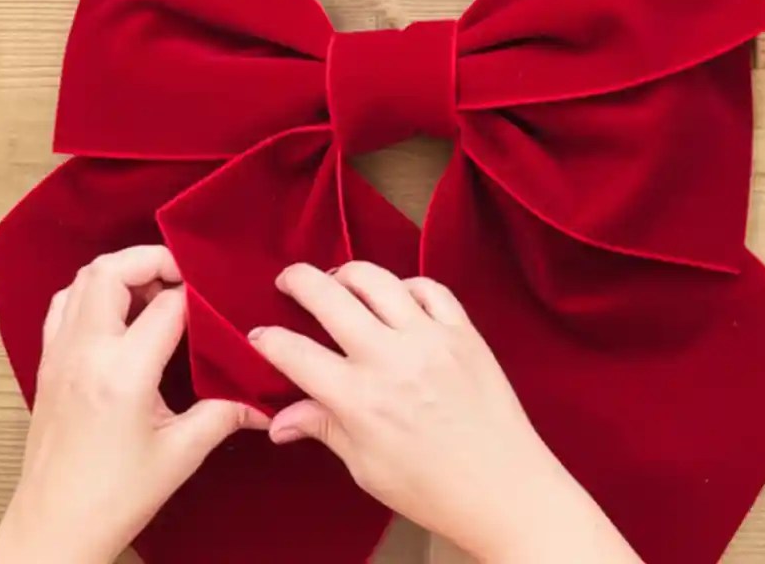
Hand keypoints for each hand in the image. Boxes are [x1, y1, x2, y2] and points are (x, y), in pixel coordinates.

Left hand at [0, 246, 267, 563]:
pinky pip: (64, 306)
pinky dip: (92, 294)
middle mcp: (84, 354)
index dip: (198, 297)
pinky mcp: (46, 366)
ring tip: (154, 293)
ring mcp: (59, 356)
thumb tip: (261, 403)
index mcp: (122, 373)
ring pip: (82, 280)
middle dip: (152, 261)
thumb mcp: (180, 455)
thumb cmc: (112, 498)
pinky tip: (120, 317)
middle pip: (112, 271)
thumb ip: (223, 415)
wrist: (54, 527)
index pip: (166, 304)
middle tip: (184, 279)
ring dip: (119, 273)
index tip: (218, 307)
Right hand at [249, 262, 640, 563]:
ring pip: (377, 279)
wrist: (506, 491)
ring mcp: (431, 340)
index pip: (294, 352)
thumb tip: (278, 421)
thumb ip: (324, 428)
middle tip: (287, 281)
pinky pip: (430, 289)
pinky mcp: (464, 333)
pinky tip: (397, 298)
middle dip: (297, 281)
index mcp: (358, 399)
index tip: (258, 336)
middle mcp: (391, 359)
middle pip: (328, 296)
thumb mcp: (366, 468)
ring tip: (337, 280)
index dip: (266, 339)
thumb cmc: (433, 490)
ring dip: (347, 273)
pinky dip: (406, 285)